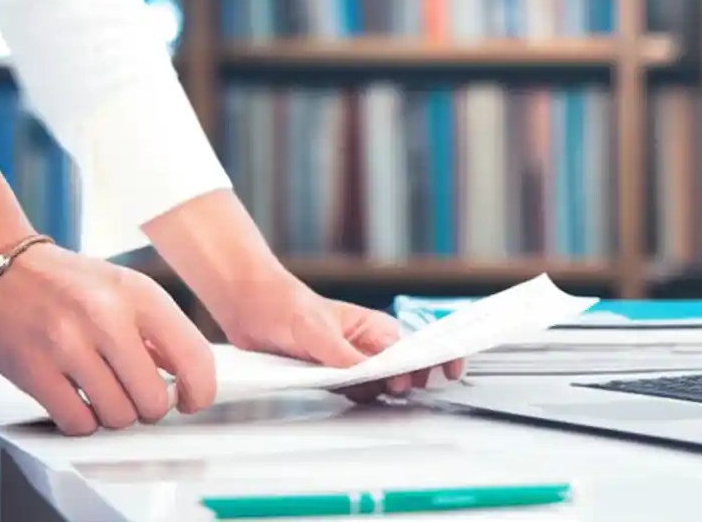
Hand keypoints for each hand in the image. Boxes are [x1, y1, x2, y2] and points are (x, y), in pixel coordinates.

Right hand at [0, 244, 215, 434]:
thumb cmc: (67, 283)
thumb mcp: (124, 289)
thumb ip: (158, 332)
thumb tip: (187, 380)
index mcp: (139, 294)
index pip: (193, 356)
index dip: (200, 391)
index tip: (191, 402)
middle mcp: (107, 317)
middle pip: (153, 399)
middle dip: (149, 407)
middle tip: (136, 396)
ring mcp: (68, 344)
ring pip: (117, 416)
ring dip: (114, 416)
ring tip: (103, 394)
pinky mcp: (33, 370)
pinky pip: (77, 422)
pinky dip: (83, 422)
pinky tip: (77, 400)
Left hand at [212, 271, 464, 401]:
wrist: (250, 307)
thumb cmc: (285, 305)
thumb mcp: (315, 330)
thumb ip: (343, 355)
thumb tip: (368, 374)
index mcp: (375, 328)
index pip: (417, 346)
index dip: (440, 358)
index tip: (450, 372)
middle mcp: (369, 346)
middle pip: (403, 374)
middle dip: (400, 383)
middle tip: (387, 385)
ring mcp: (351, 363)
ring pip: (377, 389)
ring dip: (369, 392)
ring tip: (343, 379)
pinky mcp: (332, 376)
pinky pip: (353, 394)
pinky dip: (349, 396)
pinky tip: (333, 387)